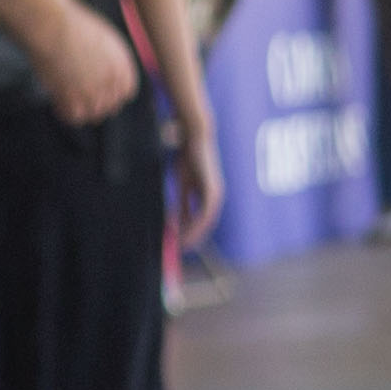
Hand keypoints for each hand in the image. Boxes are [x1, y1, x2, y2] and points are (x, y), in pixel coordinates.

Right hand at [24, 8, 142, 125]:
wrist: (52, 25)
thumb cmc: (72, 24)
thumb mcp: (104, 38)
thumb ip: (109, 57)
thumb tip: (102, 68)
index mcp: (122, 66)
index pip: (126, 92)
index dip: (113, 94)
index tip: (100, 92)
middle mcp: (111, 81)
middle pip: (110, 106)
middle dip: (97, 103)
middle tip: (80, 97)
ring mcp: (92, 91)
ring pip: (93, 115)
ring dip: (82, 109)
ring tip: (68, 100)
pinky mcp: (70, 97)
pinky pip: (74, 116)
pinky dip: (65, 112)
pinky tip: (56, 102)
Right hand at [168, 115, 226, 242]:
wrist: (194, 139)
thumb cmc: (187, 158)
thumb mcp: (182, 184)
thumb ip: (181, 202)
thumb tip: (175, 220)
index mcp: (207, 196)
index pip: (200, 220)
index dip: (191, 232)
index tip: (181, 243)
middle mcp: (215, 197)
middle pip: (205, 224)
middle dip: (193, 238)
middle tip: (181, 250)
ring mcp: (216, 194)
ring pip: (206, 221)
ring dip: (194, 235)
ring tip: (183, 246)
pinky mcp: (212, 190)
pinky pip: (205, 212)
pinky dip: (195, 224)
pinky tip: (186, 232)